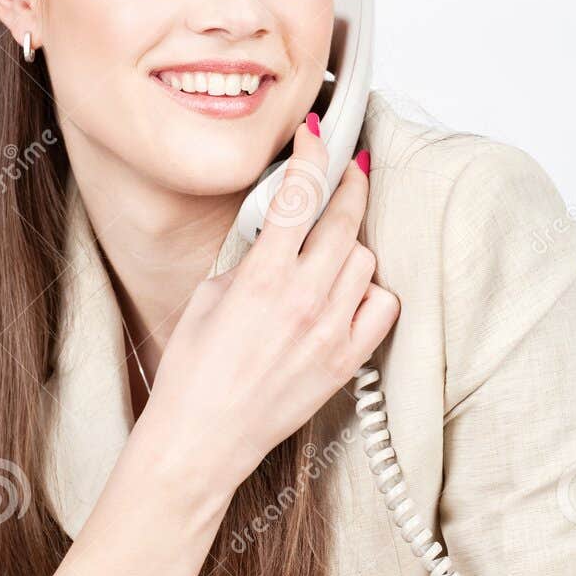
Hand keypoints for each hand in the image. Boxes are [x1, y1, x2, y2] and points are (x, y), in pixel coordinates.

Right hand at [138, 120, 399, 495]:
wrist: (201, 439)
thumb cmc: (193, 374)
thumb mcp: (208, 297)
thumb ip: (250, 259)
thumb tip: (278, 234)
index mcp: (262, 277)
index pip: (301, 194)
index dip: (314, 154)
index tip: (317, 136)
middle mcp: (303, 299)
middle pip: (346, 218)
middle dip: (347, 185)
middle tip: (346, 171)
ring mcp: (331, 331)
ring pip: (366, 260)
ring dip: (351, 246)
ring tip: (330, 251)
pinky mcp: (346, 361)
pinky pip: (382, 307)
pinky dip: (370, 293)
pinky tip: (347, 295)